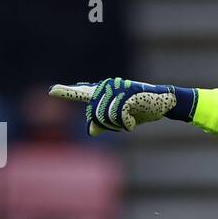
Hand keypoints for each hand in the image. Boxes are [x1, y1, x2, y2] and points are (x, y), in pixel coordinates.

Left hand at [48, 78, 185, 136]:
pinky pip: (119, 117)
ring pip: (106, 117)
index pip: (83, 93)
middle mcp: (108, 87)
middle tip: (123, 124)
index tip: (51, 90)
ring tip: (130, 121)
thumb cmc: (143, 109)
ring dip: (118, 126)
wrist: (165, 102)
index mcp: (105, 92)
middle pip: (94, 115)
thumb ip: (104, 124)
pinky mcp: (128, 94)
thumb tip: (90, 130)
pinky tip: (133, 124)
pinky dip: (127, 125)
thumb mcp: (122, 119)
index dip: (67, 92)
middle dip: (108, 125)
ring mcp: (118, 90)